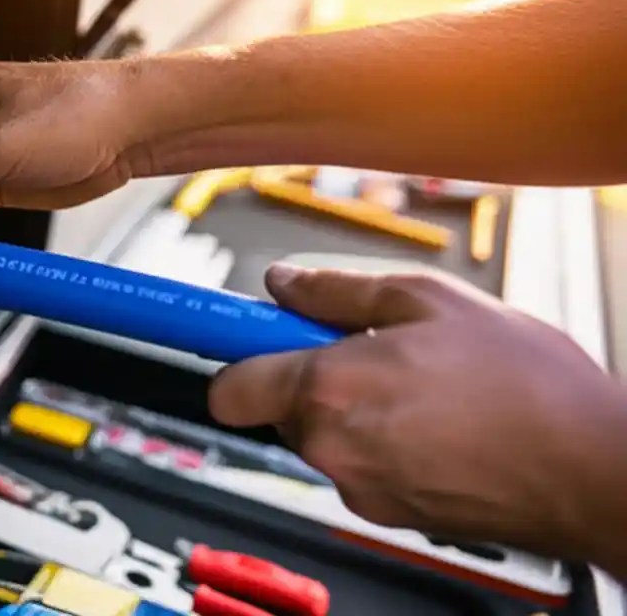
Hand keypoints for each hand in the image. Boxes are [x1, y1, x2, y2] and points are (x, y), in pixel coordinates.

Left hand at [208, 264, 626, 568]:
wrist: (595, 470)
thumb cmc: (529, 388)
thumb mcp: (432, 300)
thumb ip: (340, 292)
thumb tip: (284, 284)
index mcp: (330, 390)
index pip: (230, 385)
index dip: (227, 353)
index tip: (209, 333)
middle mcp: (333, 448)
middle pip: (280, 404)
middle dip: (311, 372)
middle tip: (371, 345)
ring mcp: (360, 488)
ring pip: (324, 433)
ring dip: (354, 404)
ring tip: (424, 382)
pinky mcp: (390, 513)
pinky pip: (362, 463)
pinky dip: (383, 439)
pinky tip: (439, 418)